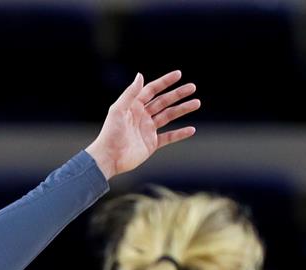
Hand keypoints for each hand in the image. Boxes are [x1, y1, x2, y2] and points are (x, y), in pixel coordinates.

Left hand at [85, 71, 199, 178]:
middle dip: (178, 94)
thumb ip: (130, 93)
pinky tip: (191, 129)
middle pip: (163, 102)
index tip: (178, 74)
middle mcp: (142, 116)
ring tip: (197, 103)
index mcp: (133, 107)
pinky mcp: (151, 144)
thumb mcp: (118, 110)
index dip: (164, 82)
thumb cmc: (110, 133)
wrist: (108, 158)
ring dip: (182, 109)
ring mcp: (147, 130)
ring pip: (169, 116)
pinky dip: (180, 134)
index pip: (152, 90)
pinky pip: (169, 137)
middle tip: (193, 87)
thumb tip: (140, 75)